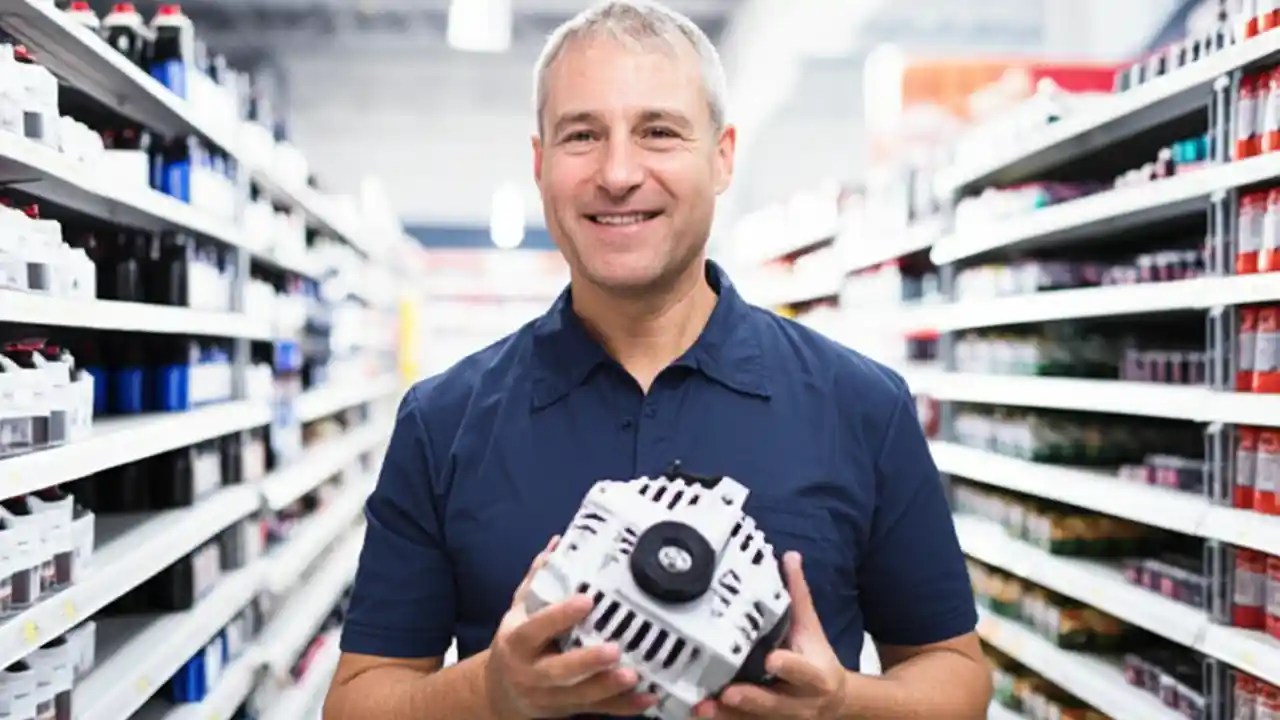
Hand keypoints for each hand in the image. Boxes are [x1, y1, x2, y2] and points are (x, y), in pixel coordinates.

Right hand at [485, 536, 657, 718]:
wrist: (500, 692)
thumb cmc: (517, 642)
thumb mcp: (519, 610)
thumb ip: (538, 579)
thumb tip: (558, 543)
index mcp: (518, 642)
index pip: (536, 629)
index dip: (559, 616)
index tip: (586, 601)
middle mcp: (531, 673)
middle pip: (558, 671)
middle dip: (586, 662)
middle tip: (614, 650)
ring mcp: (550, 696)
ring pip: (580, 695)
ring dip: (608, 687)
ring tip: (633, 675)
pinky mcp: (568, 709)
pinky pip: (598, 711)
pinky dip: (623, 707)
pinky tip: (647, 698)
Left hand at [692, 552, 847, 718]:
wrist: (833, 701)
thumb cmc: (815, 657)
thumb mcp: (810, 627)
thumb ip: (798, 595)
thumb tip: (790, 555)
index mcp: (815, 676)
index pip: (804, 672)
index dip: (790, 668)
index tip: (771, 660)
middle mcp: (799, 702)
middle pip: (776, 704)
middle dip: (752, 699)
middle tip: (728, 692)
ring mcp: (781, 718)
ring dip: (728, 716)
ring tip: (702, 707)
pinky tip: (699, 712)